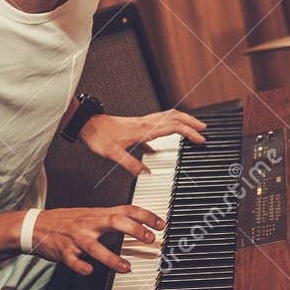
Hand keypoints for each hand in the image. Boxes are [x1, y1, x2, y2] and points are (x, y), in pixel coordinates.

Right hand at [28, 205, 164, 276]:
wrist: (35, 225)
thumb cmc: (67, 221)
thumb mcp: (92, 214)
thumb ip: (113, 219)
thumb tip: (138, 224)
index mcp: (98, 214)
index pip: (126, 210)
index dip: (145, 215)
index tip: (161, 224)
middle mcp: (89, 223)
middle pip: (115, 222)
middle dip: (134, 229)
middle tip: (149, 239)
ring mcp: (76, 237)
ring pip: (95, 246)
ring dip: (111, 258)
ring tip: (125, 268)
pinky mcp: (63, 250)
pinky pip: (72, 260)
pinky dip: (80, 266)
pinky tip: (89, 271)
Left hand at [80, 110, 206, 175]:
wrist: (86, 124)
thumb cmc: (98, 136)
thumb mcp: (113, 155)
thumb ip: (131, 165)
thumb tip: (147, 173)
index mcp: (144, 130)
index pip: (174, 127)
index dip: (190, 132)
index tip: (200, 139)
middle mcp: (145, 123)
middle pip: (175, 116)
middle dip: (192, 121)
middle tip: (204, 129)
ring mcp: (142, 122)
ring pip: (168, 116)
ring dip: (183, 119)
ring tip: (192, 126)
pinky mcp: (137, 124)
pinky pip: (158, 122)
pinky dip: (168, 126)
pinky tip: (164, 140)